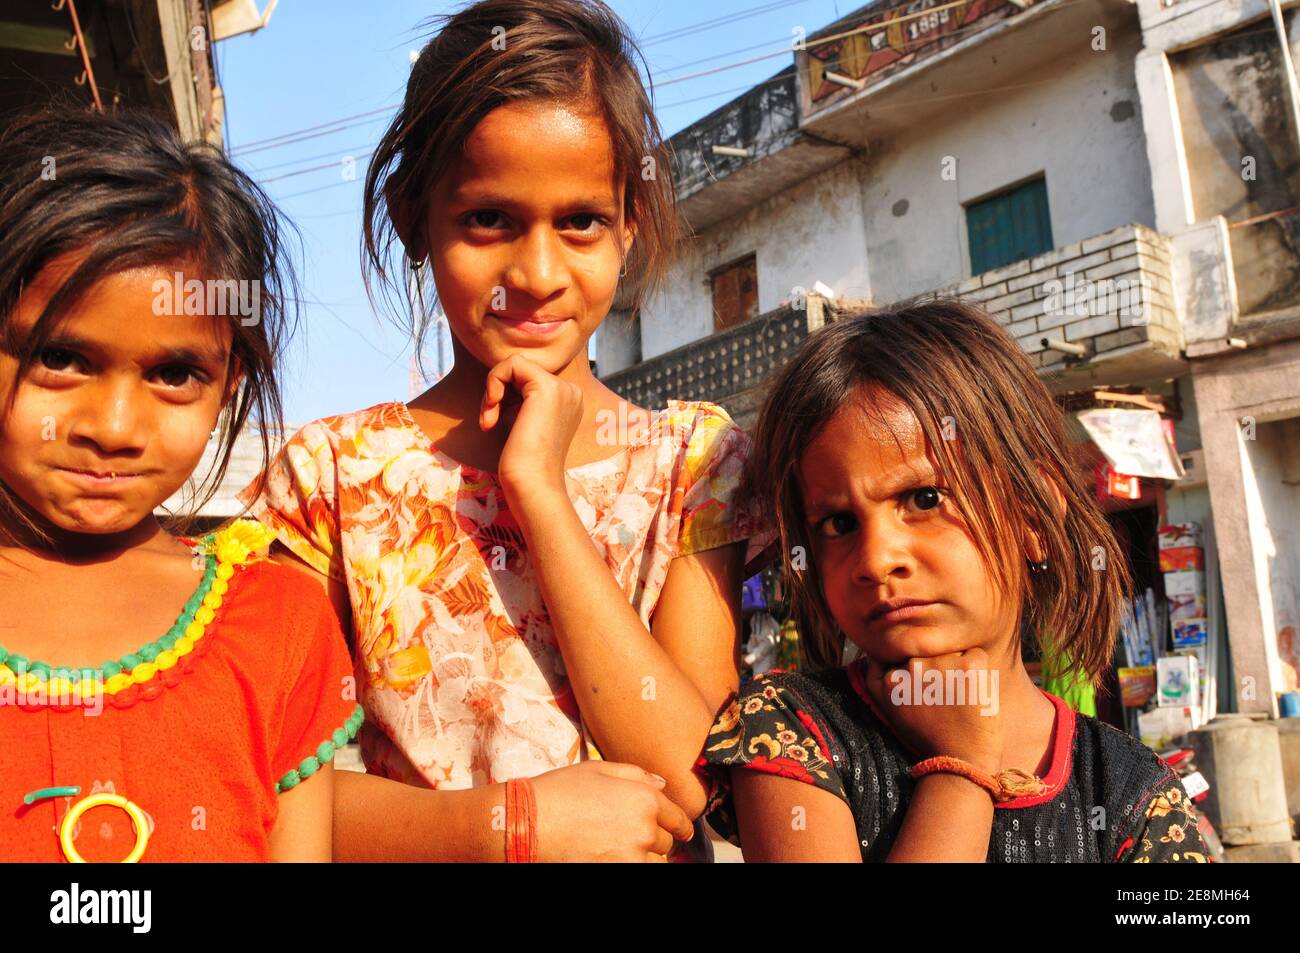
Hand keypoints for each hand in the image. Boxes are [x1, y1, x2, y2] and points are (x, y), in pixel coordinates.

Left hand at [480, 354, 582, 505]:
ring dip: (493, 389)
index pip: (528, 378)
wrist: (531, 485)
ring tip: (489, 419)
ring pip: (515, 364)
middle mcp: (570, 391)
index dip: (505, 395)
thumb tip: (498, 377)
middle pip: (521, 370)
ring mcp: (563, 388)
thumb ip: (517, 399)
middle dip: (497, 391)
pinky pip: (511, 363)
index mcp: (568, 400)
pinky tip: (491, 409)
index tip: (494, 422)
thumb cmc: (522, 463)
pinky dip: (493, 382)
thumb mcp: (520, 422)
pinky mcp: (546, 387)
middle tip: (489, 420)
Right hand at [528, 761, 694, 861]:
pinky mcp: (617, 873)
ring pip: (654, 862)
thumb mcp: (599, 769)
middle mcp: (644, 829)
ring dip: (644, 857)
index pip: (678, 818)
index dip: (680, 825)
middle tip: (635, 835)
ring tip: (622, 849)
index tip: (680, 831)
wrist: (529, 822)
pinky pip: (638, 871)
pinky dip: (630, 864)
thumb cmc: (560, 791)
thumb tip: (662, 785)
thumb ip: (636, 775)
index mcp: (644, 799)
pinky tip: (613, 857)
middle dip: (655, 839)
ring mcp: (631, 857)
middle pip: (666, 843)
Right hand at [861, 649, 1003, 773]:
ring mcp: (941, 664)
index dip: (920, 675)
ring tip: (959, 699)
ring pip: (952, 652)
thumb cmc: (928, 737)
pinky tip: (974, 693)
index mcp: (892, 678)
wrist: (961, 761)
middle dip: (938, 669)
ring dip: (958, 669)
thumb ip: (878, 679)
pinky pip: (976, 655)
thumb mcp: (890, 710)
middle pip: (929, 652)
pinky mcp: (969, 666)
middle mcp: (912, 666)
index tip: (925, 695)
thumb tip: (873, 652)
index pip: (906, 656)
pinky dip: (980, 671)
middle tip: (943, 700)